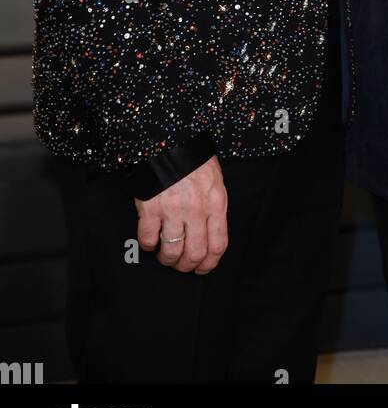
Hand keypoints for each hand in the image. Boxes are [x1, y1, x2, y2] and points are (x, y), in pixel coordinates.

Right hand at [136, 155, 227, 273]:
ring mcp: (173, 209)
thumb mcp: (213, 180)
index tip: (202, 268)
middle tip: (181, 264)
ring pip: (172, 251)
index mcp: (215, 202)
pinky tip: (150, 240)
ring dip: (167, 259)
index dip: (209, 263)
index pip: (218, 245)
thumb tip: (210, 231)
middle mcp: (197, 209)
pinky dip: (148, 245)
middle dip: (187, 265)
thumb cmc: (192, 159)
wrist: (169, 139)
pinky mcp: (151, 208)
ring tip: (164, 255)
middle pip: (195, 253)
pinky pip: (149, 239)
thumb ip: (213, 206)